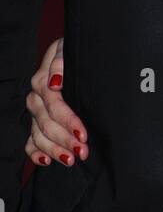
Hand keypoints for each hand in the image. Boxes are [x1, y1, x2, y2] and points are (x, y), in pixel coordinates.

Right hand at [24, 36, 88, 167]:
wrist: (69, 55)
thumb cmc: (73, 53)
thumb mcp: (68, 49)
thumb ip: (60, 62)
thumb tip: (56, 82)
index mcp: (42, 81)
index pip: (54, 105)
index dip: (68, 121)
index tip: (83, 134)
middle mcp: (36, 99)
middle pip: (46, 124)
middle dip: (65, 140)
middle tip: (82, 152)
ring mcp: (35, 113)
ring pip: (39, 136)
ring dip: (54, 150)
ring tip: (71, 160)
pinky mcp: (35, 123)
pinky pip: (30, 142)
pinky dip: (36, 154)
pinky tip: (46, 162)